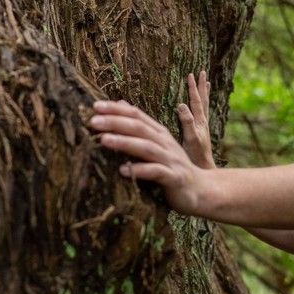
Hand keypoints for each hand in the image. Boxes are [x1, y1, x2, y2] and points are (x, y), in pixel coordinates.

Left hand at [89, 99, 206, 215]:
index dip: (117, 109)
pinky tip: (123, 170)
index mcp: (159, 133)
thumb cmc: (172, 167)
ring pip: (146, 147)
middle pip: (139, 128)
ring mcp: (170, 159)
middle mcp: (164, 142)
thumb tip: (120, 103)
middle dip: (116, 122)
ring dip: (124, 142)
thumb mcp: (157, 144)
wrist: (200, 190)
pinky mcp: (174, 177)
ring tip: (104, 140)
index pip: (136, 115)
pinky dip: (140, 170)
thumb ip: (140, 125)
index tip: (95, 106)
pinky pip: (156, 172)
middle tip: (93, 121)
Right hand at [177, 70, 215, 169]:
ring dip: (204, 93)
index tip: (191, 75)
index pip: (196, 101)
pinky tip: (200, 105)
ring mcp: (203, 127)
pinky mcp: (201, 132)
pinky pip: (202, 113)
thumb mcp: (189, 138)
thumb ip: (187, 122)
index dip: (193, 88)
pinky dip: (202, 105)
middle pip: (203, 100)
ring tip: (207, 83)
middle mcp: (203, 122)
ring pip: (204, 106)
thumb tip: (181, 104)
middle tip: (202, 72)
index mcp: (199, 122)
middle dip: (201, 86)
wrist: (204, 168)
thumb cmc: (195, 156)